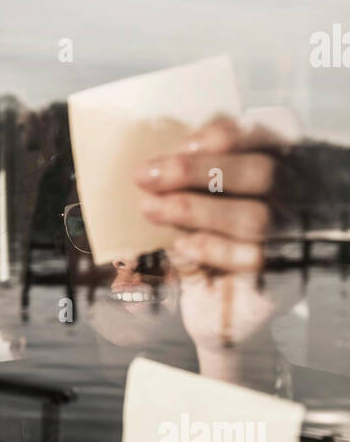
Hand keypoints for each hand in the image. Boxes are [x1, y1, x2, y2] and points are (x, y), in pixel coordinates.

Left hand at [133, 116, 301, 367]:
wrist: (228, 304)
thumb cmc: (212, 233)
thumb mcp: (206, 195)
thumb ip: (196, 170)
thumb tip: (159, 161)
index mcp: (285, 165)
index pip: (267, 137)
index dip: (223, 137)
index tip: (179, 145)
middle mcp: (298, 199)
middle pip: (261, 173)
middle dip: (195, 171)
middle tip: (143, 176)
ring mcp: (294, 237)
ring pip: (255, 218)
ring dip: (194, 211)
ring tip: (150, 209)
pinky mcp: (282, 275)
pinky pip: (252, 260)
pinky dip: (212, 249)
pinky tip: (181, 246)